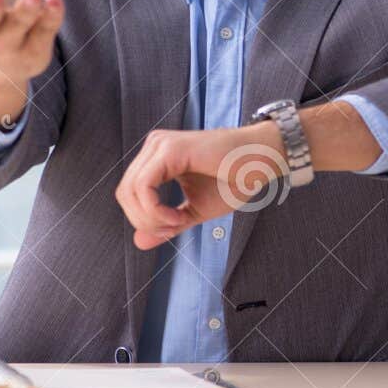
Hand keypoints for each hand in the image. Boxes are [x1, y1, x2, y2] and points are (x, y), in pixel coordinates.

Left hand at [113, 123, 288, 249]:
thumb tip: (138, 242)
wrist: (262, 160)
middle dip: (144, 220)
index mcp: (157, 157)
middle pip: (125, 193)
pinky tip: (178, 216)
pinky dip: (156, 210)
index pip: (129, 193)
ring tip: (179, 221)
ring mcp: (160, 145)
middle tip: (174, 228)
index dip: (144, 219)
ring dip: (151, 217)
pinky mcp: (170, 149)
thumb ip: (166, 224)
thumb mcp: (195, 209)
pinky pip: (143, 187)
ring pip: (130, 191)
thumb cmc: (235, 180)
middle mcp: (154, 146)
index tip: (174, 227)